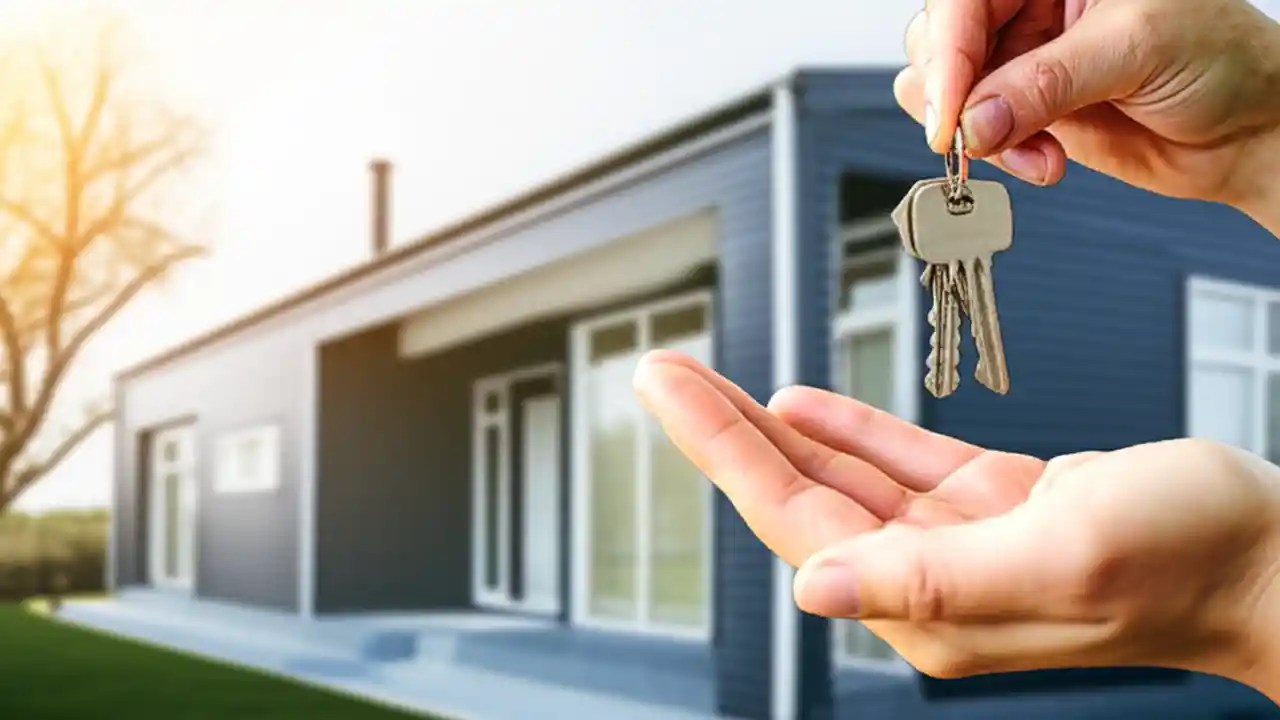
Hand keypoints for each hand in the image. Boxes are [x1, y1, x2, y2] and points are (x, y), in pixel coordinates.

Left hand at [633, 350, 1279, 701]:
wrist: (1275, 553)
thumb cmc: (1191, 558)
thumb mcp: (1058, 557)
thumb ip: (931, 577)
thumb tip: (813, 589)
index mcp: (929, 600)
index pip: (793, 517)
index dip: (721, 446)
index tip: (665, 386)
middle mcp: (929, 577)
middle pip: (798, 493)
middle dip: (724, 428)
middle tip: (663, 369)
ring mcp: (958, 540)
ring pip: (840, 473)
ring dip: (771, 425)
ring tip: (709, 379)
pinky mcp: (994, 506)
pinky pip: (898, 461)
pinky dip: (848, 428)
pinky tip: (800, 403)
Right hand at [896, 0, 1279, 233]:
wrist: (1248, 130)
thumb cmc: (1222, 59)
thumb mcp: (1135, 49)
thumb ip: (1047, 83)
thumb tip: (975, 120)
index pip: (966, 0)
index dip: (949, 50)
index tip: (951, 109)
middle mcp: (1032, 6)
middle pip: (943, 39)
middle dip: (954, 95)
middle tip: (973, 136)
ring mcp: (1025, 59)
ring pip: (949, 91)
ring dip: (977, 134)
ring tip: (1031, 152)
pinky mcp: (1024, 109)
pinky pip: (975, 131)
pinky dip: (996, 155)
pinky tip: (1042, 161)